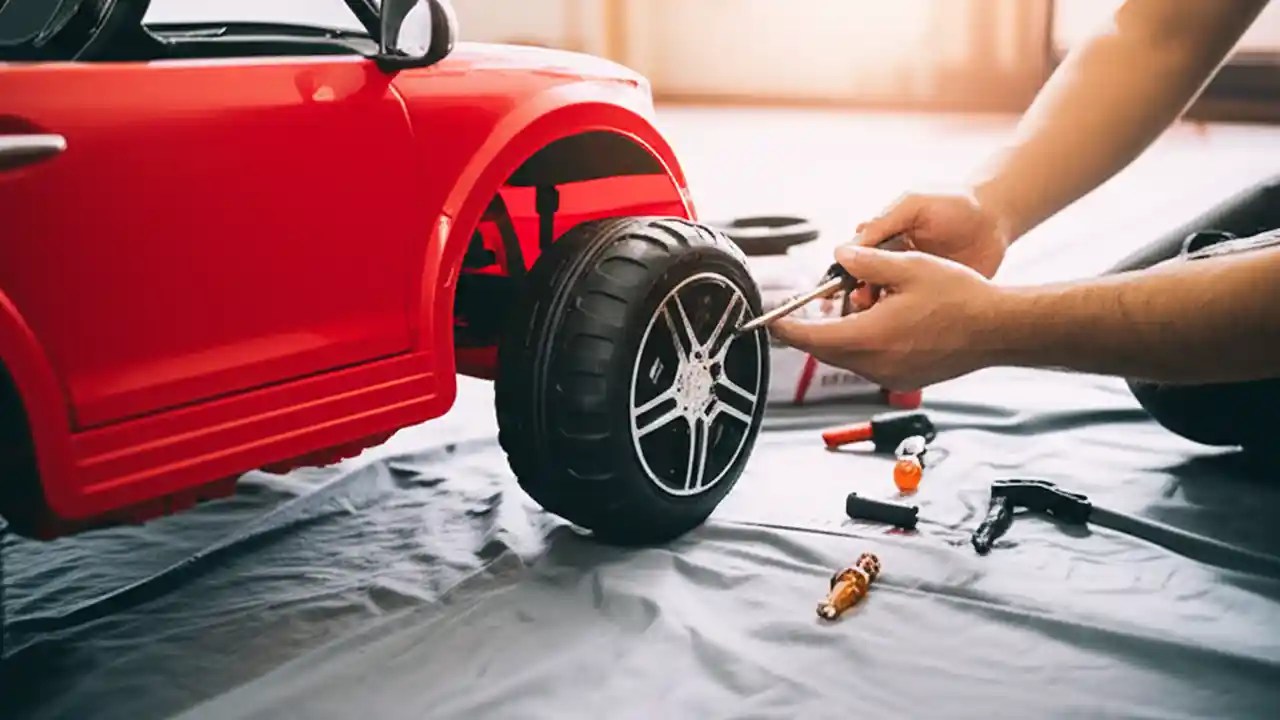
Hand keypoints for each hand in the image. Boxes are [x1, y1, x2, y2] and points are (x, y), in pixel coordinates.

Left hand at [770, 244, 1004, 390]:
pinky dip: (860, 347)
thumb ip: (868, 262)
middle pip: (824, 351)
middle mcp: (875, 364)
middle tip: (796, 315)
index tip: (769, 320)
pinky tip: (876, 325)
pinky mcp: (903, 379)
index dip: (786, 328)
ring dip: (838, 337)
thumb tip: (838, 256)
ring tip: (851, 310)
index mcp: (870, 336)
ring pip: (846, 358)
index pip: (812, 337)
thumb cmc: (960, 297)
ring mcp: (889, 376)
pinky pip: (868, 365)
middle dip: (808, 332)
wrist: (998, 330)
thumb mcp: (909, 267)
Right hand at [849, 190, 1010, 309]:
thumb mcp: (915, 204)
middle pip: (866, 284)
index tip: (844, 281)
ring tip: (877, 312)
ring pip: (886, 301)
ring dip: (878, 309)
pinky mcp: (933, 297)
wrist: (995, 218)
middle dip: (860, 293)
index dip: (848, 271)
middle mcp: (896, 262)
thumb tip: (847, 246)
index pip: (857, 258)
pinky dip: (902, 319)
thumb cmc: (955, 203)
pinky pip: (912, 312)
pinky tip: (899, 321)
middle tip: (861, 300)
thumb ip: (884, 222)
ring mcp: (914, 282)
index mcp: (886, 239)